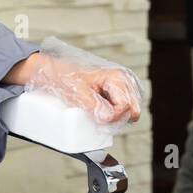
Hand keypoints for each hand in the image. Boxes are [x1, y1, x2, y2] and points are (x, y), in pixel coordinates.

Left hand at [28, 55, 142, 126]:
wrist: (59, 74)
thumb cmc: (68, 79)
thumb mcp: (78, 92)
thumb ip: (94, 105)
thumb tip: (108, 118)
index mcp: (117, 77)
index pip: (127, 106)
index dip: (113, 116)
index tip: (99, 117)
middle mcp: (124, 80)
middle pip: (133, 110)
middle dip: (117, 118)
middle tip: (99, 116)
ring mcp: (124, 87)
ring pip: (131, 112)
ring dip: (116, 117)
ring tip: (99, 111)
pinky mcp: (120, 94)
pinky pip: (125, 110)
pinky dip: (115, 115)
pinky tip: (103, 111)